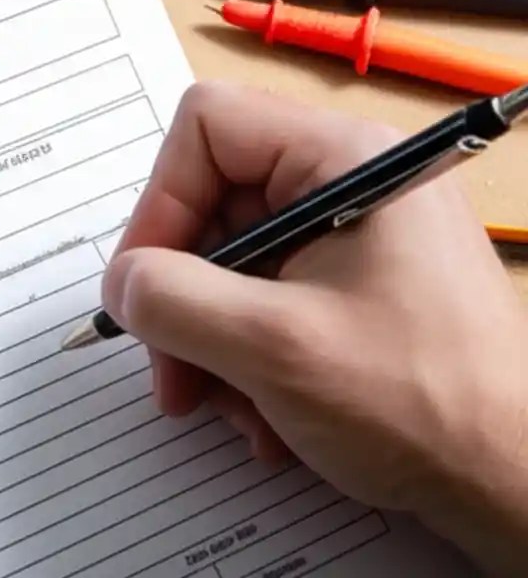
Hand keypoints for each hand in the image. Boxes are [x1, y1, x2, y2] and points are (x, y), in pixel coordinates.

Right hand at [101, 81, 527, 576]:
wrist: (514, 481)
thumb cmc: (426, 403)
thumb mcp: (272, 347)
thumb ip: (173, 301)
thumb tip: (121, 284)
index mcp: (344, 160)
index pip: (207, 129)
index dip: (160, 203)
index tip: (144, 284)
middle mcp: (348, 186)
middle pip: (213, 206)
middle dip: (182, 298)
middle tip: (171, 369)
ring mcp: (352, 239)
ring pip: (231, 266)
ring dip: (211, 344)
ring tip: (231, 408)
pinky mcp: (353, 289)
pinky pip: (263, 303)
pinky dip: (246, 362)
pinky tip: (266, 418)